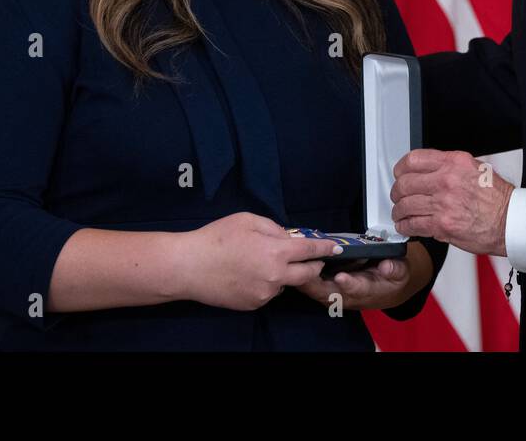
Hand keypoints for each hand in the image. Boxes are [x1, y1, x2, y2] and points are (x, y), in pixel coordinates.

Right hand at [179, 212, 340, 310]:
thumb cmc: (216, 238)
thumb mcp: (248, 220)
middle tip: (311, 259)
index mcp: (277, 252)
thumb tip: (289, 238)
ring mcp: (265, 294)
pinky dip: (266, 283)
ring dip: (284, 274)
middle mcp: (276, 276)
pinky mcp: (253, 304)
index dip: (326, 248)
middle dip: (313, 265)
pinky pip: (268, 292)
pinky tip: (248, 274)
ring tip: (260, 262)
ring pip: (285, 283)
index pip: (312, 251)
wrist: (188, 267)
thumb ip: (275, 229)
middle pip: (308, 274)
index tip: (336, 247)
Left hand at [296, 243, 432, 311]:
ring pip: (317, 291)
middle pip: (328, 293)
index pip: (357, 289)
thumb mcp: (400, 272)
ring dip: (305, 280)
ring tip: (296, 263)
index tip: (341, 277)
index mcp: (368, 290)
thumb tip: (386, 265)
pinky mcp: (329, 289)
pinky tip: (295, 263)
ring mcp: (337, 294)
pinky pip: (313, 286)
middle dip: (315, 282)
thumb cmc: (392, 278)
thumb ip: (394, 268)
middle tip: (305, 266)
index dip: (349, 284)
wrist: (387, 289)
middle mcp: (349, 296)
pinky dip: (303, 277)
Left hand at [390, 149, 513, 255]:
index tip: (399, 174)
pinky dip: (404, 226)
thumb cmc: (497, 198)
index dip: (401, 168)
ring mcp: (443, 204)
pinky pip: (413, 224)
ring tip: (400, 213)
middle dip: (396, 192)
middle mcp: (447, 180)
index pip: (414, 159)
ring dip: (399, 210)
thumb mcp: (476, 167)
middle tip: (397, 196)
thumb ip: (450, 166)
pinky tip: (405, 226)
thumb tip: (428, 170)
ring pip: (406, 205)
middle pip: (405, 183)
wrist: (510, 221)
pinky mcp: (442, 225)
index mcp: (455, 163)